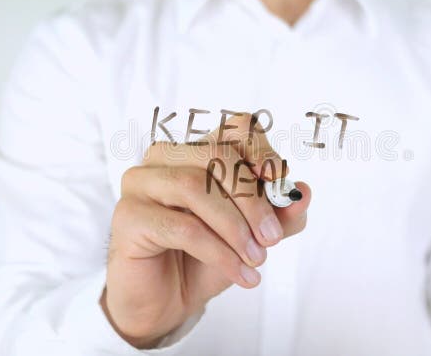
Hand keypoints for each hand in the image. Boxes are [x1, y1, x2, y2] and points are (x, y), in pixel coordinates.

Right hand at [101, 113, 311, 347]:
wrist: (167, 301)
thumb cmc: (206, 258)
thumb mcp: (252, 236)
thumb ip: (279, 215)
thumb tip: (303, 193)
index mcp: (197, 150)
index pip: (236, 128)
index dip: (262, 151)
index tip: (281, 186)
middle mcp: (165, 157)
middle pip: (216, 155)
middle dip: (252, 198)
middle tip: (272, 238)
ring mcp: (140, 182)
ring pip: (195, 187)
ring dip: (235, 228)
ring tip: (256, 259)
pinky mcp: (128, 216)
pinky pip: (181, 227)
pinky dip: (218, 252)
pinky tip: (240, 274)